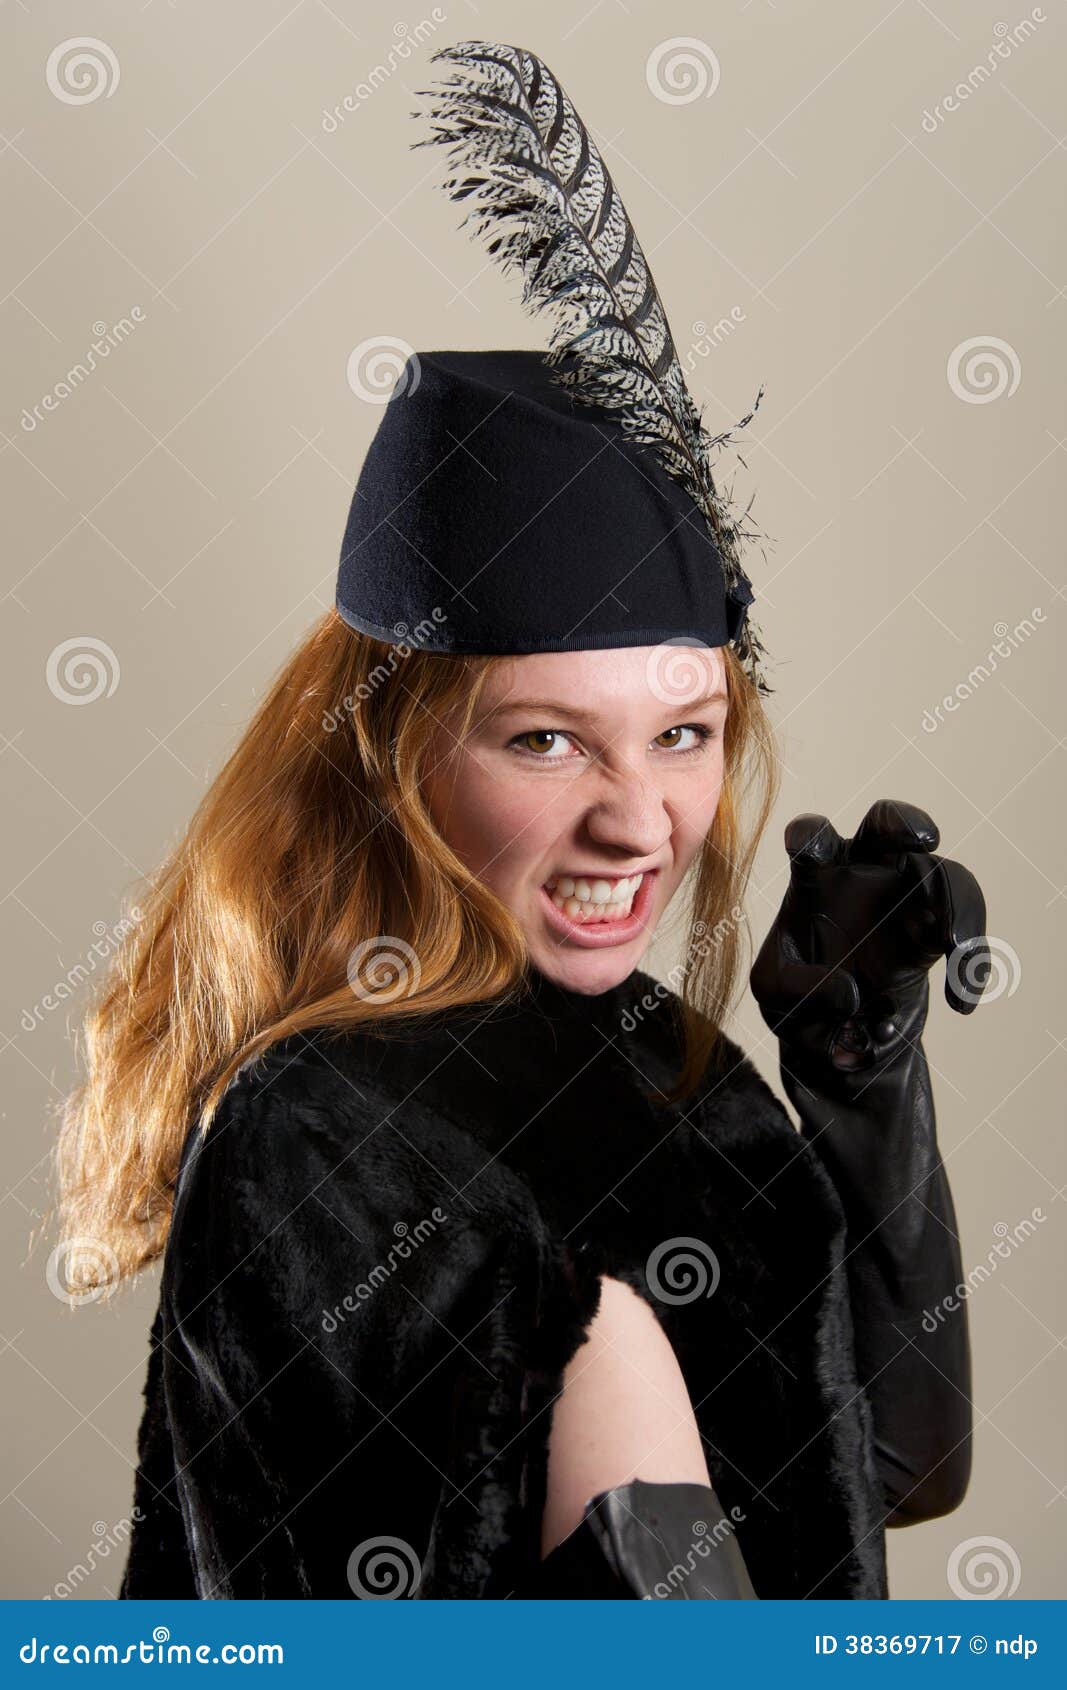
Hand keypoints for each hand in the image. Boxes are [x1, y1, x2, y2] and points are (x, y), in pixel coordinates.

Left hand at [750, 798, 989, 1075]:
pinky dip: (971, 962)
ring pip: (940, 873)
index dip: (809, 836)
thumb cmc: (797, 992)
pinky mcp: (934, 929)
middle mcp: (860, 871)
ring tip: (956, 949)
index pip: (811, 837)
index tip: (810, 851)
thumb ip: (801, 989)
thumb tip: (849, 994)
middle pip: (884, 824)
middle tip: (923, 839)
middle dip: (904, 822)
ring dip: (956, 903)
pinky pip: (963, 925)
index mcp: (814, 874)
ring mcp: (902, 894)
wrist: (835, 1026)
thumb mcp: (779, 994)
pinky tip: (960, 1002)